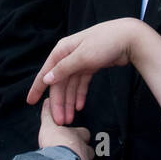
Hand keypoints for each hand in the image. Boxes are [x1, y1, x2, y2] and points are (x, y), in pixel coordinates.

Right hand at [26, 18, 141, 124]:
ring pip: (71, 85)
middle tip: (60, 121)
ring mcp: (80, 61)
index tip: (30, 102)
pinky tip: (79, 106)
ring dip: (69, 102)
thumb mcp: (83, 56)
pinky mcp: (91, 65)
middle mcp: (69, 55)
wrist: (129, 38)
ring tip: (70, 119)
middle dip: (59, 102)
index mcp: (62, 50)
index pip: (46, 72)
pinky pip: (82, 83)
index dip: (38, 88)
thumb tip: (46, 79)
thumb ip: (64, 68)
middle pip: (60, 82)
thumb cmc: (105, 43)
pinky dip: (80, 95)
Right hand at [37, 100, 93, 159]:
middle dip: (82, 151)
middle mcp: (84, 148)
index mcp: (77, 135)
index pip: (84, 133)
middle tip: (73, 153)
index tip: (73, 136)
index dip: (79, 135)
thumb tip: (47, 101)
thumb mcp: (48, 125)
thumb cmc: (55, 142)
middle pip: (89, 149)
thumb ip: (48, 114)